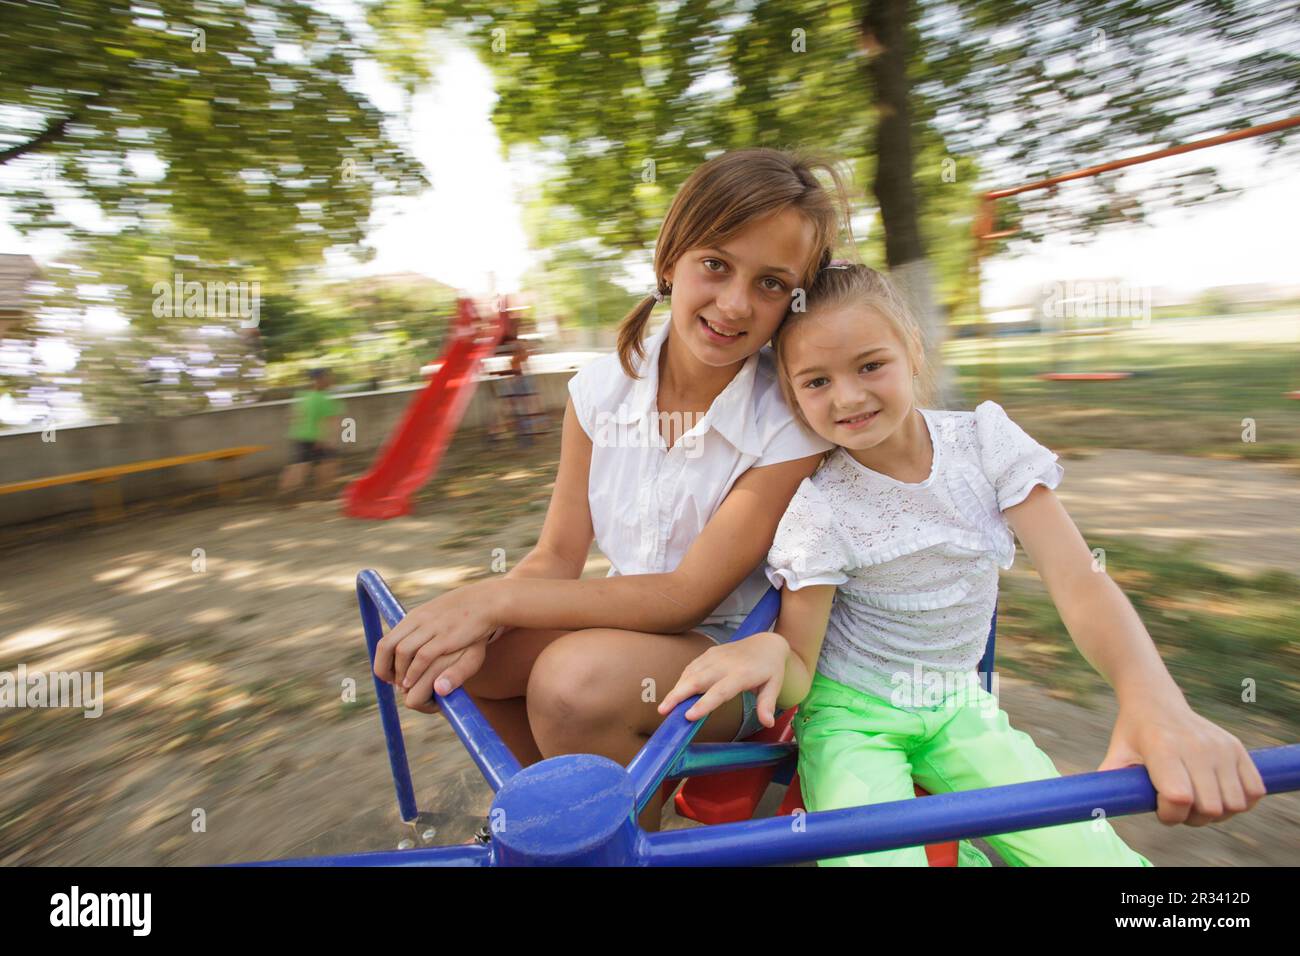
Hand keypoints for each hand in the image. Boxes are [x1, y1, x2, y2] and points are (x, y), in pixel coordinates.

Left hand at [373, 579, 502, 697]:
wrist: (488, 601)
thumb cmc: (466, 614)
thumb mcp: (439, 618)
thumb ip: (424, 632)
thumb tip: (410, 649)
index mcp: (415, 617)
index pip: (386, 641)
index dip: (382, 662)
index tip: (387, 675)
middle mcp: (419, 621)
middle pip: (388, 646)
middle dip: (385, 669)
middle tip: (393, 683)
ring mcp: (432, 628)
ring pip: (403, 652)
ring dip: (400, 673)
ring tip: (405, 685)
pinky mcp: (446, 637)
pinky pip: (422, 656)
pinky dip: (415, 671)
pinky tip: (415, 681)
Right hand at [657, 631, 790, 728]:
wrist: (766, 643)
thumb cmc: (770, 668)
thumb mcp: (774, 686)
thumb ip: (767, 704)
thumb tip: (768, 723)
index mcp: (742, 674)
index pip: (720, 691)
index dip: (704, 704)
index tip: (689, 716)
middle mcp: (725, 664)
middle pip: (697, 680)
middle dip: (678, 695)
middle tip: (663, 710)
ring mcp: (715, 656)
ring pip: (691, 673)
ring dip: (676, 689)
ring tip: (665, 706)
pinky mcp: (709, 653)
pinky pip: (692, 667)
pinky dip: (681, 680)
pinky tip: (675, 693)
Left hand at [1099, 698, 1266, 825]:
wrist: (1155, 699)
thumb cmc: (1134, 732)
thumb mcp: (1116, 753)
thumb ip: (1109, 780)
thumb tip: (1098, 806)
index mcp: (1162, 748)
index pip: (1178, 797)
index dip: (1170, 814)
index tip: (1159, 809)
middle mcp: (1196, 746)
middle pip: (1210, 808)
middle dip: (1192, 818)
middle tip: (1179, 806)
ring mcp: (1220, 747)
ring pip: (1234, 804)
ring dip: (1218, 812)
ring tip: (1199, 800)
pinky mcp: (1237, 748)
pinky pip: (1254, 790)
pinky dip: (1242, 800)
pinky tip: (1220, 792)